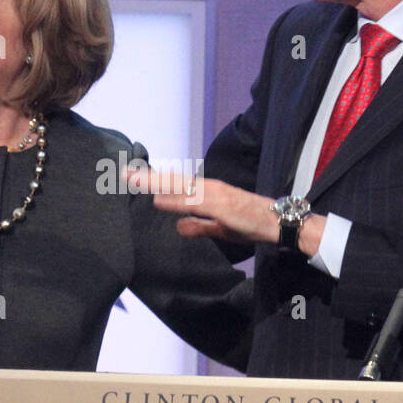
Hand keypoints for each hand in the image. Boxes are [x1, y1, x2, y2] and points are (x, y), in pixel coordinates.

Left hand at [130, 167, 325, 254]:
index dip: (154, 182)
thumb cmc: (251, 224)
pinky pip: (194, 202)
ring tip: (134, 179)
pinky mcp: (222, 205)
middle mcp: (208, 189)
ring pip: (180, 186)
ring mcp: (215, 195)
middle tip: (122, 173)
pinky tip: (159, 199)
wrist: (279, 224)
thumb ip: (198, 226)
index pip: (176, 185)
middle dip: (148, 178)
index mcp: (206, 193)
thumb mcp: (220, 229)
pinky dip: (176, 199)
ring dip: (157, 182)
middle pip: (173, 181)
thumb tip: (178, 227)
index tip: (132, 179)